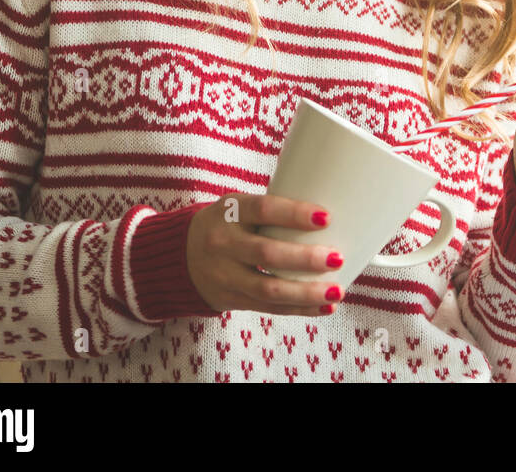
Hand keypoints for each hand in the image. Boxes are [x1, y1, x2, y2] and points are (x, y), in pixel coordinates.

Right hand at [185, 192, 345, 314]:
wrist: (178, 255)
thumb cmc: (227, 223)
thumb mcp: (238, 206)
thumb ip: (272, 210)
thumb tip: (330, 215)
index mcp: (230, 211)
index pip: (263, 209)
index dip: (294, 214)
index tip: (325, 217)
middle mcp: (223, 243)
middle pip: (267, 253)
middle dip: (305, 258)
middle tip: (337, 257)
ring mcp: (224, 275)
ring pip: (268, 289)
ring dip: (306, 292)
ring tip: (336, 291)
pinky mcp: (231, 299)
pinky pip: (269, 308)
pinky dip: (299, 309)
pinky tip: (325, 307)